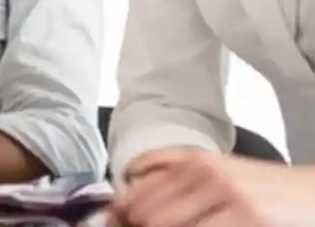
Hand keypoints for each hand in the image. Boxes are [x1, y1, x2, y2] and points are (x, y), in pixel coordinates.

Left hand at [113, 149, 314, 225]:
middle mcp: (205, 174)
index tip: (116, 224)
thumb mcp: (218, 172)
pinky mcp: (247, 218)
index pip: (136, 187)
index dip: (119, 213)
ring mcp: (226, 196)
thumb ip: (174, 176)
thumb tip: (127, 195)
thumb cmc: (265, 190)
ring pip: (163, 224)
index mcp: (194, 161)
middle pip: (145, 211)